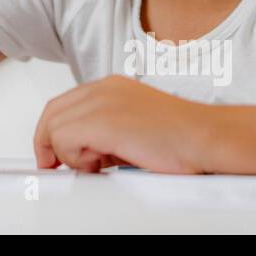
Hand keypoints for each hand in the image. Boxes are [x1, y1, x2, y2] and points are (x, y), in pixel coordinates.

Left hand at [33, 74, 217, 173]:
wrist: (206, 138)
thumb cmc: (181, 140)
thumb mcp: (133, 130)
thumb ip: (104, 135)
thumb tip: (81, 155)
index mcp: (110, 87)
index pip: (64, 104)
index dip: (52, 132)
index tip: (53, 155)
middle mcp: (102, 89)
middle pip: (52, 113)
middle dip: (48, 145)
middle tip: (56, 168)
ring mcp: (101, 101)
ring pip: (54, 128)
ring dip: (69, 155)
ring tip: (97, 165)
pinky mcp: (101, 120)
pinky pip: (63, 140)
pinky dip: (75, 158)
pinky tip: (100, 164)